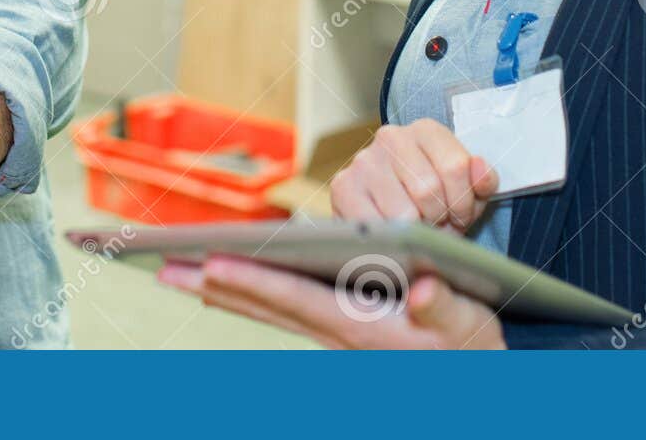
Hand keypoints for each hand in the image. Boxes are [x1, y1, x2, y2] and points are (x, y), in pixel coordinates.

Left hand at [157, 256, 505, 348]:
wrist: (480, 381)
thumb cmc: (476, 350)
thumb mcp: (471, 329)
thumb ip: (445, 310)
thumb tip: (420, 291)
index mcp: (364, 329)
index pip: (296, 299)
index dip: (253, 280)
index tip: (211, 265)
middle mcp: (339, 336)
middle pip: (266, 305)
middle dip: (216, 285)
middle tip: (165, 269)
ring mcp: (335, 337)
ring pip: (268, 309)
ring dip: (224, 290)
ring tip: (182, 273)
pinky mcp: (339, 332)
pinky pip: (283, 310)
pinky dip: (252, 293)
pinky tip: (232, 283)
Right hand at [330, 119, 497, 231]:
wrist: (393, 216)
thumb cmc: (435, 202)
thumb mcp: (467, 192)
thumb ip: (482, 182)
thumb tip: (480, 167)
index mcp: (426, 130)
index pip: (455, 167)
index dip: (464, 203)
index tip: (460, 215)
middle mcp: (391, 136)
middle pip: (428, 190)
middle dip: (438, 219)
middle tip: (435, 225)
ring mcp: (364, 160)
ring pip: (402, 212)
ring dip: (414, 232)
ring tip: (415, 228)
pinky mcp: (343, 186)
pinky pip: (376, 225)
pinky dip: (390, 239)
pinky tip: (393, 233)